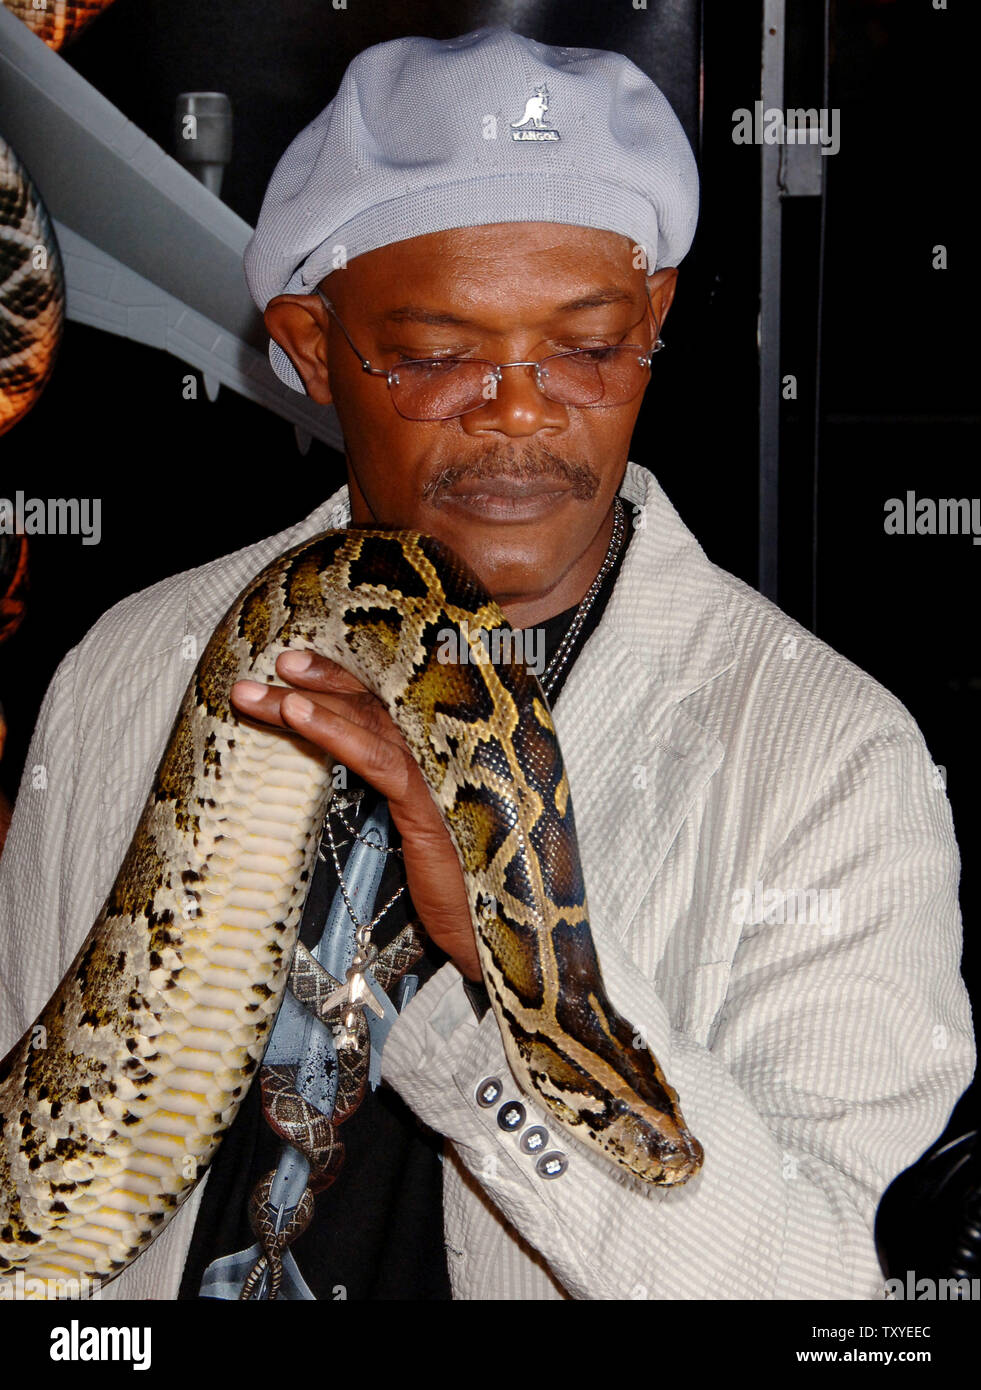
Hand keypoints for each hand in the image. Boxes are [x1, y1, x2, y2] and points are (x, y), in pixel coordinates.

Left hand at [230, 651, 482, 980]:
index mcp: (431, 756)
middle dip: (316, 681)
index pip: (381, 705)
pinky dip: (333, 732)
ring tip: (257, 690)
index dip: (339, 681)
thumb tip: (336, 767)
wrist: (487, 934)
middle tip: (270, 662)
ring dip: (305, 702)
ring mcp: (437, 773)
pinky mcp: (431, 803)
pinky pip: (375, 758)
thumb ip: (384, 791)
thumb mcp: (407, 829)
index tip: (293, 670)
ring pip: (365, 722)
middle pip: (370, 703)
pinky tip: (298, 714)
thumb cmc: (450, 885)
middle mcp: (437, 752)